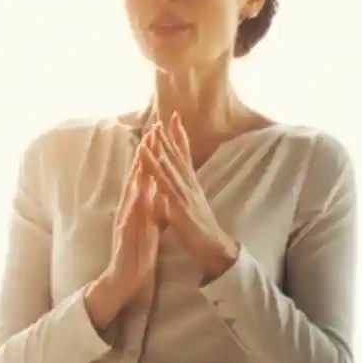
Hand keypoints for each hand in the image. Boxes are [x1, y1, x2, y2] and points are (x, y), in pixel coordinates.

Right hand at [85, 139, 161, 331]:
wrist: (124, 276)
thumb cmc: (137, 249)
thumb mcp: (149, 222)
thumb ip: (151, 204)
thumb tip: (157, 187)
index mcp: (136, 205)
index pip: (143, 176)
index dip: (150, 155)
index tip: (158, 135)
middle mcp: (128, 208)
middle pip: (135, 177)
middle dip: (143, 156)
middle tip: (150, 133)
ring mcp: (125, 219)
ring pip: (130, 192)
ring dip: (136, 174)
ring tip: (143, 155)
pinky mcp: (125, 234)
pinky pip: (130, 217)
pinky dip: (135, 203)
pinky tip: (139, 193)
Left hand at [138, 112, 239, 280]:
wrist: (213, 247)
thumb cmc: (200, 228)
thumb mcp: (190, 204)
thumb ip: (181, 189)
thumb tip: (173, 179)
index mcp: (190, 183)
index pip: (184, 154)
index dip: (179, 135)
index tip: (174, 117)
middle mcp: (188, 184)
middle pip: (177, 155)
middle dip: (168, 135)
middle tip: (160, 116)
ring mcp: (183, 193)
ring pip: (170, 166)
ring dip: (160, 148)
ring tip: (151, 131)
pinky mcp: (178, 205)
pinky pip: (164, 185)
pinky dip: (155, 170)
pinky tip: (147, 161)